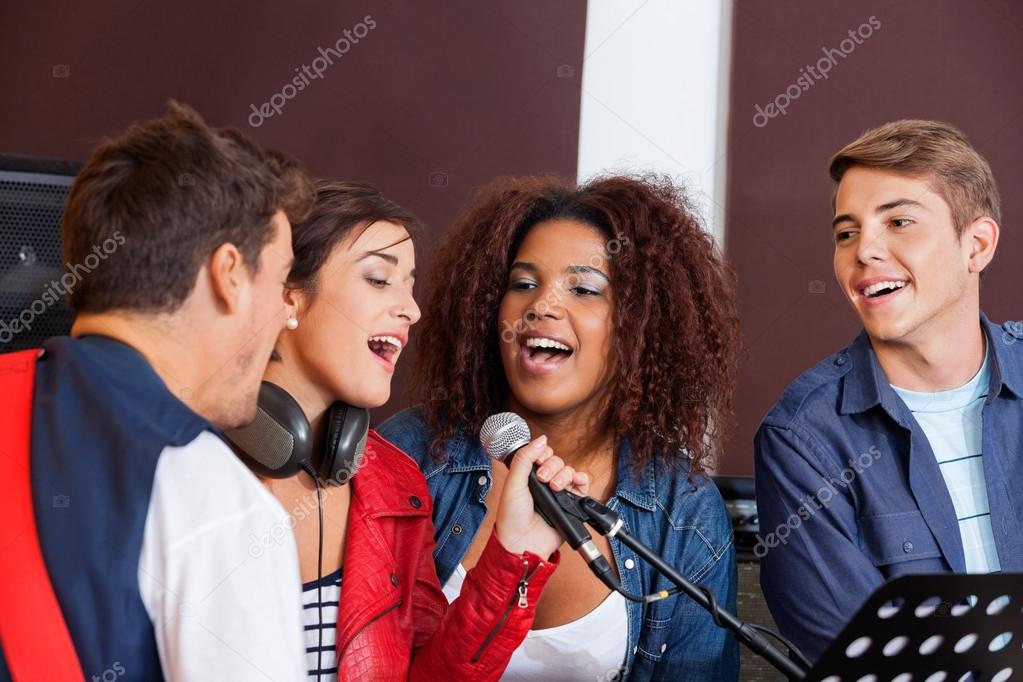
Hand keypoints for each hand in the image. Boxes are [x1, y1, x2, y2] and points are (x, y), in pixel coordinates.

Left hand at [494, 435, 590, 558]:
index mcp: (529, 475)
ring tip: (554, 487)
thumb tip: (540, 439)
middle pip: (557, 461)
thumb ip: (525, 459)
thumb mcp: (514, 483)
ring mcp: (558, 493)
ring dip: (564, 475)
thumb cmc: (512, 517)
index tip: (538, 460)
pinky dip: (582, 480)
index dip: (542, 453)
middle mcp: (544, 482)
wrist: (523, 542)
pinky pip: (582, 486)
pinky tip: (576, 481)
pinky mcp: (570, 504)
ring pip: (569, 471)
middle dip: (552, 466)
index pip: (542, 454)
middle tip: (543, 478)